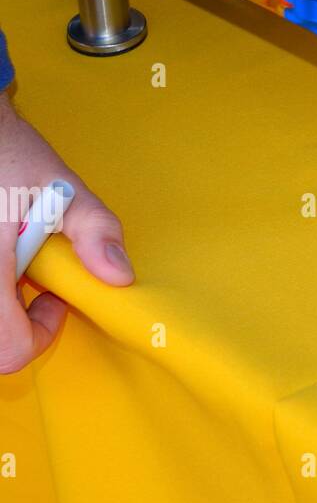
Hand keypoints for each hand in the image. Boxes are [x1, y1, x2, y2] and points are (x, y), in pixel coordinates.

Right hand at [0, 95, 133, 374]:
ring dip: (3, 303)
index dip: (39, 335)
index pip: (7, 348)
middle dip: (18, 321)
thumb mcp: (61, 187)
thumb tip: (120, 275)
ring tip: (18, 260)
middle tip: (37, 281)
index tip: (56, 300)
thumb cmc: (9, 154)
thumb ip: (93, 230)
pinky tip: (5, 251)